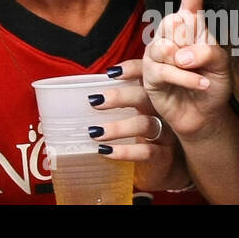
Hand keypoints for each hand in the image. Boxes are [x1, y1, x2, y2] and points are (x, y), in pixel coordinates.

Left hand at [85, 59, 182, 191]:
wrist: (164, 168)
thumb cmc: (140, 136)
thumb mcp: (130, 116)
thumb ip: (112, 103)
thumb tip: (74, 97)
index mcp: (150, 96)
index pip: (145, 75)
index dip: (131, 69)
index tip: (110, 72)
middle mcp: (160, 110)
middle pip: (145, 96)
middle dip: (119, 96)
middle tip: (94, 101)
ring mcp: (164, 133)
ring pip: (145, 124)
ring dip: (118, 127)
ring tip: (94, 132)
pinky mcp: (163, 155)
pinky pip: (147, 152)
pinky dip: (124, 151)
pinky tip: (105, 152)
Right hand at [142, 0, 232, 140]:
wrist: (204, 115)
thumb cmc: (214, 83)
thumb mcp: (222, 63)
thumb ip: (207, 50)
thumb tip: (180, 54)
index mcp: (190, 22)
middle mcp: (169, 31)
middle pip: (179, 22)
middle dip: (195, 45)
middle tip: (202, 64)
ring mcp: (156, 51)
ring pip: (171, 46)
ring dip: (192, 66)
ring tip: (201, 77)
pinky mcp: (150, 72)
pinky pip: (168, 68)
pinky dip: (188, 78)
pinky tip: (200, 84)